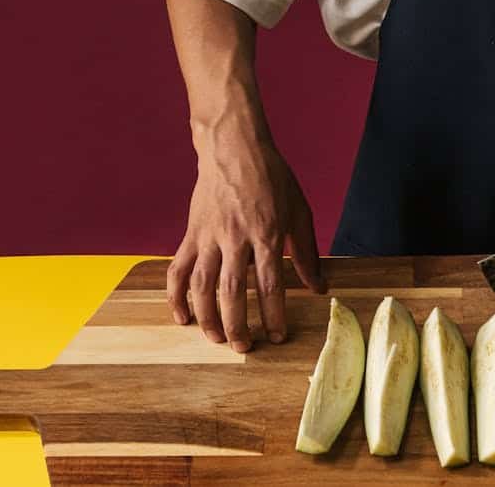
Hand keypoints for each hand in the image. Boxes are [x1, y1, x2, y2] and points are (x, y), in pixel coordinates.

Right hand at [167, 132, 324, 352]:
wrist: (234, 147)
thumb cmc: (272, 177)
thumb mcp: (299, 210)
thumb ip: (308, 252)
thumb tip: (318, 287)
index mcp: (267, 232)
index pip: (269, 283)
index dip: (273, 314)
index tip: (277, 336)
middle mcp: (236, 237)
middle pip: (232, 290)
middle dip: (237, 324)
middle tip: (244, 347)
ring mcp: (209, 235)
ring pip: (202, 284)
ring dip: (207, 316)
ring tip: (216, 338)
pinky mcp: (191, 233)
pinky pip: (178, 268)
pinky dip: (175, 295)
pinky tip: (181, 316)